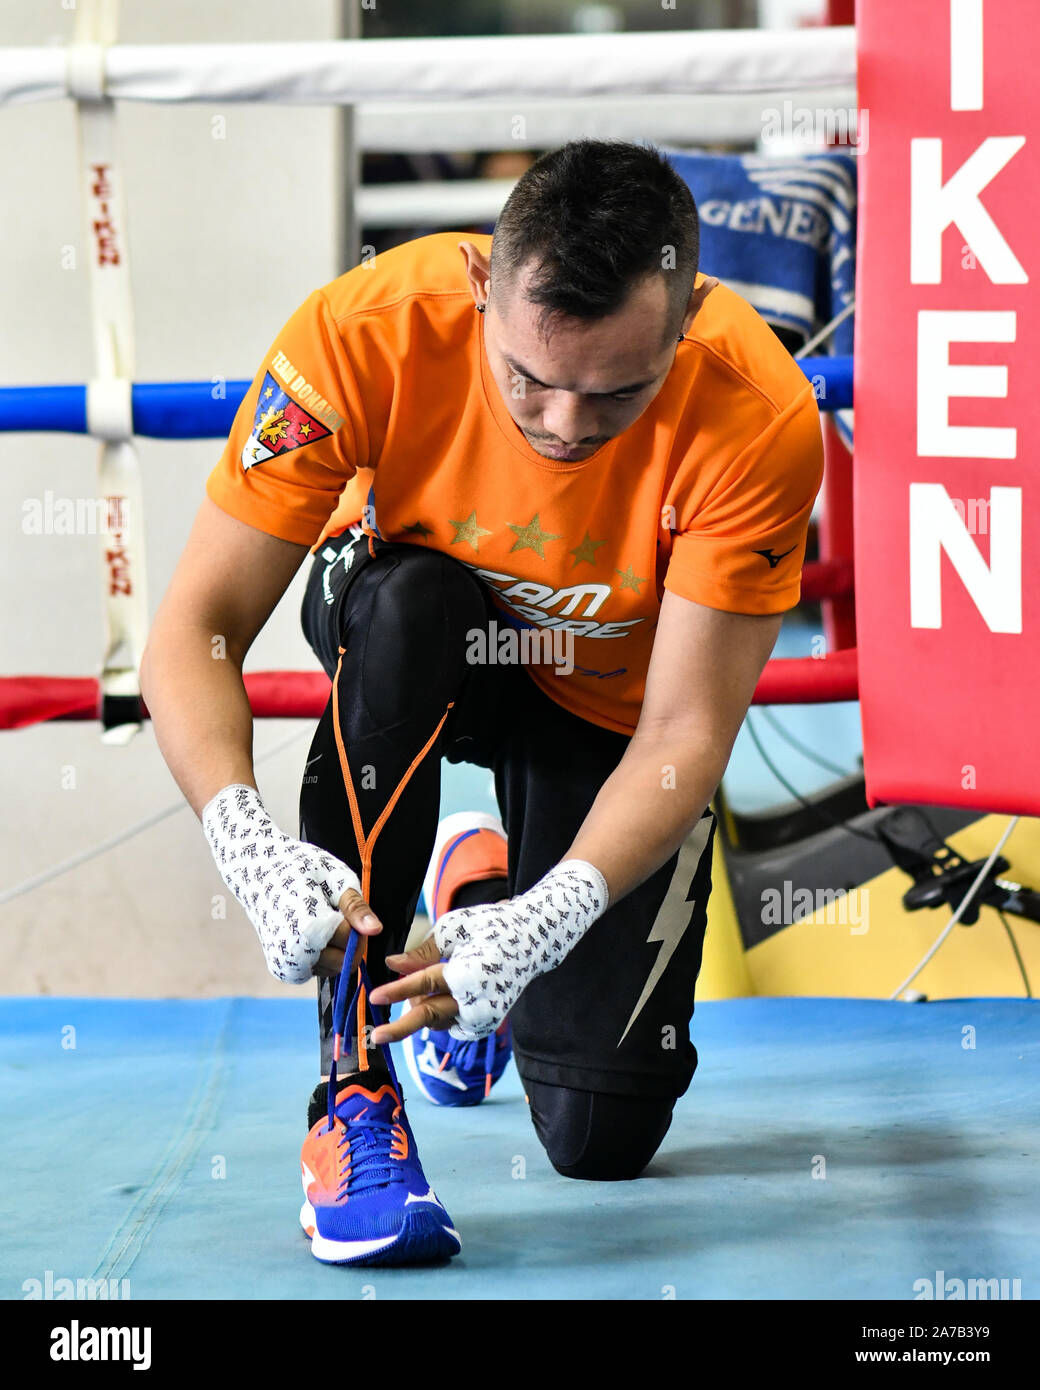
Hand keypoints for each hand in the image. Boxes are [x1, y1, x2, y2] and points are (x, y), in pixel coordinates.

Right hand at [202, 783, 381, 983]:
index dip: (356, 925)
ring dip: (334, 949)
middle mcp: (294, 955)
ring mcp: (286, 965)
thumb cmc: (299, 867)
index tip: (343, 905)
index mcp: (308, 930)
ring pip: (332, 969)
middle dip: (348, 941)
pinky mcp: (282, 970)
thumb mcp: (334, 878)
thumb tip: (376, 930)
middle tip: (334, 913)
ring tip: (318, 919)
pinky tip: (309, 932)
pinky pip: (316, 970)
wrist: (256, 872)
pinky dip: (320, 955)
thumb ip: (356, 908)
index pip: (352, 943)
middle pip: (344, 962)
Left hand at [372, 860, 608, 1042]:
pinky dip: (439, 1012)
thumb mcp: (454, 929)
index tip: (374, 997)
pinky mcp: (485, 1025)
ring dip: (422, 1004)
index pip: (426, 985)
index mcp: (470, 973)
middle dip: (401, 1027)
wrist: (532, 941)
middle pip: (431, 1016)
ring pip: (437, 1020)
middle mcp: (479, 1001)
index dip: (397, 990)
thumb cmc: (489, 926)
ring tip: (429, 978)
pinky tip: (443, 992)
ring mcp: (484, 1017)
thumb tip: (392, 965)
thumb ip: (422, 953)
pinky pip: (450, 1024)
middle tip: (376, 1036)